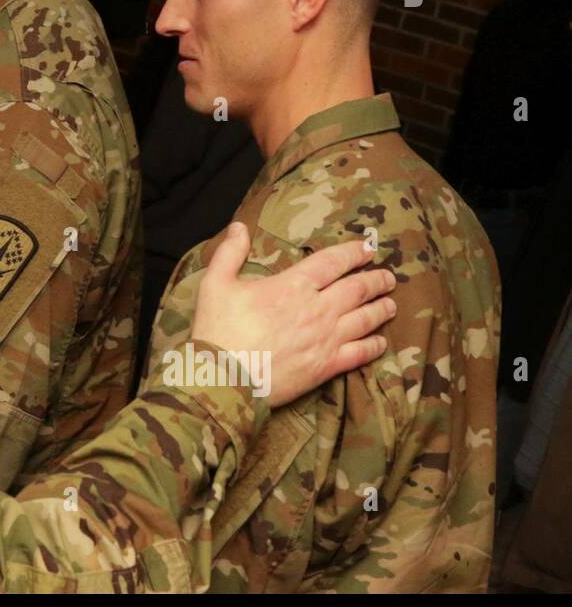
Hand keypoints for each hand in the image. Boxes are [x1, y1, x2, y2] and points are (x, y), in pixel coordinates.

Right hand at [190, 222, 394, 406]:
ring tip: (391, 303)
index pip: (332, 262)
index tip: (368, 247)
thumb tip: (238, 227)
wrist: (224, 378)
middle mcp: (317, 309)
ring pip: (366, 319)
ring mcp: (326, 339)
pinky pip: (361, 353)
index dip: (353, 252)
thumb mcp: (216, 283)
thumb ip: (230, 253)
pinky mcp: (327, 366)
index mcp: (292, 286)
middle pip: (358, 288)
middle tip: (388, 277)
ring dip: (382, 308)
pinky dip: (375, 345)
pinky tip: (381, 341)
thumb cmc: (218, 330)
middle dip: (377, 279)